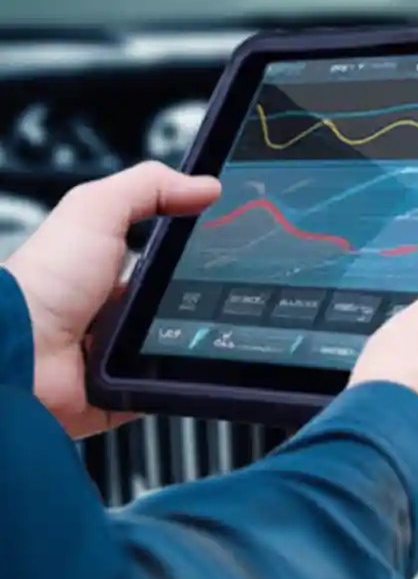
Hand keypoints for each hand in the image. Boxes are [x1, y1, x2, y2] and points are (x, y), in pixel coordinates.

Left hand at [5, 162, 220, 438]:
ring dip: (200, 337)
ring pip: (184, 345)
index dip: (197, 248)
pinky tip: (196, 363)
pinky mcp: (125, 393)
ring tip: (219, 326)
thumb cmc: (44, 283)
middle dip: (210, 295)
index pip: (164, 257)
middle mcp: (114, 313)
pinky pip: (169, 387)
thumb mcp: (96, 211)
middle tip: (235, 286)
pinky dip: (184, 378)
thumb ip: (148, 187)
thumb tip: (206, 184)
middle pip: (183, 302)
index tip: (231, 238)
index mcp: (107, 271)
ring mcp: (120, 355)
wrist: (21, 354)